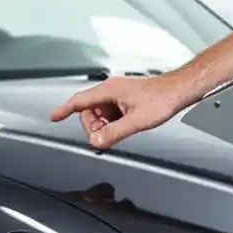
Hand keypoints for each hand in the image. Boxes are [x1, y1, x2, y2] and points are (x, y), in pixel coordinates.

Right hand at [49, 74, 191, 148]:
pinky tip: (126, 126)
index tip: (53, 117)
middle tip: (106, 138)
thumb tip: (97, 142)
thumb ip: (114, 133)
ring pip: (100, 114)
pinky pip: (110, 113)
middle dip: (94, 127)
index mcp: (109, 90)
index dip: (64, 110)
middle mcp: (111, 90)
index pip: (80, 101)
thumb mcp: (137, 121)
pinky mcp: (125, 99)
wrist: (178, 90)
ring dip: (105, 126)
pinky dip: (113, 122)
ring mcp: (118, 94)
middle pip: (88, 111)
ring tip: (121, 130)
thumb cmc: (162, 98)